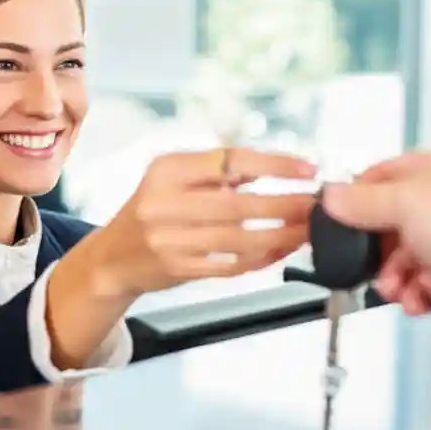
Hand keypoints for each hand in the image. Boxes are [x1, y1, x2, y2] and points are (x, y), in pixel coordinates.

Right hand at [91, 147, 318, 297]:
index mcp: (167, 169)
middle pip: (240, 204)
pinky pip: (231, 265)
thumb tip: (276, 168)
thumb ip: (217, 173)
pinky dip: (262, 259)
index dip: (275, 165)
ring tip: (308, 230)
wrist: (113, 258)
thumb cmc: (152, 210)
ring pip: (241, 239)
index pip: (230, 160)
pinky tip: (281, 251)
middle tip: (318, 205)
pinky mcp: (179, 269)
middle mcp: (165, 203)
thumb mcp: (173, 178)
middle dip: (286, 206)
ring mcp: (170, 240)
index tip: (308, 169)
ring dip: (281, 236)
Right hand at [321, 149, 430, 324]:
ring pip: (407, 259)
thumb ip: (362, 202)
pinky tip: (415, 299)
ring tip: (394, 288)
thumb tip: (332, 196)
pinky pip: (427, 286)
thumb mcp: (404, 203)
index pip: (386, 175)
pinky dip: (416, 295)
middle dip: (376, 249)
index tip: (339, 217)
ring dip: (394, 277)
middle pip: (393, 223)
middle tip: (365, 262)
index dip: (359, 196)